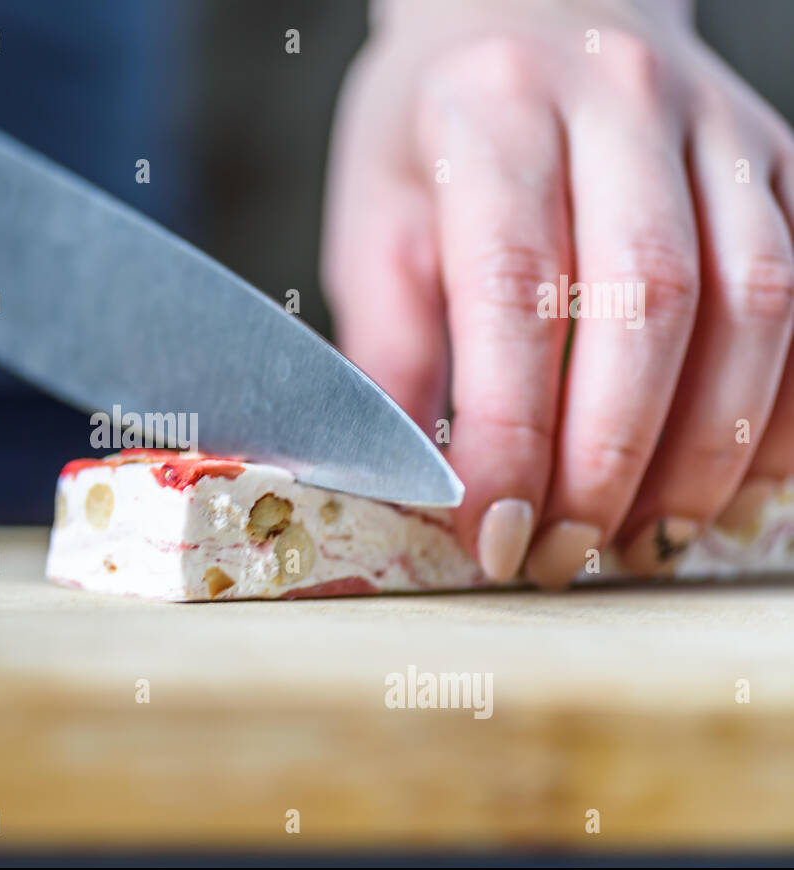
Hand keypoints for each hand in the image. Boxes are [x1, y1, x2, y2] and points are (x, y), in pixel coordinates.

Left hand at [322, 0, 793, 586]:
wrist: (535, 10)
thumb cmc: (442, 129)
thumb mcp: (379, 218)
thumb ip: (394, 344)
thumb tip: (418, 482)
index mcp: (499, 113)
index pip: (517, 290)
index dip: (512, 429)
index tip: (492, 529)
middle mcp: (625, 105)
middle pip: (650, 303)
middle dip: (610, 459)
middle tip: (564, 553)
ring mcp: (725, 130)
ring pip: (759, 305)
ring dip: (708, 451)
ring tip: (644, 541)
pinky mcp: (787, 164)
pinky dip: (786, 414)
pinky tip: (733, 487)